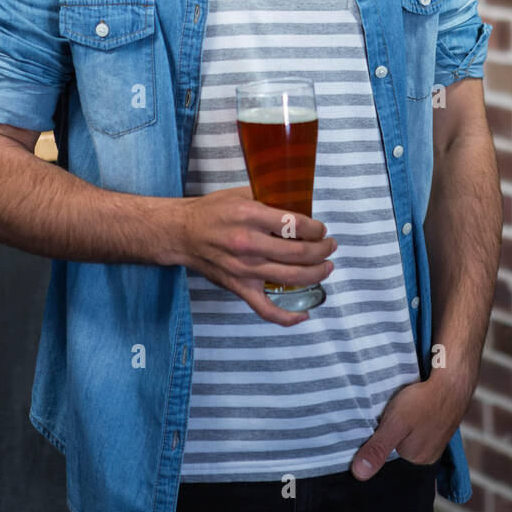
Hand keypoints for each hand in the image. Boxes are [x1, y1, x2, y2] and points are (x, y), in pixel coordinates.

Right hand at [174, 186, 336, 326]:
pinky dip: (287, 316)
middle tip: (330, 246)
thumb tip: (299, 204)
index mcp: (250, 216)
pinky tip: (304, 313)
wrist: (182, 234)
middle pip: (298, 252)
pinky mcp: (239, 287)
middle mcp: (248, 244)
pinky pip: (265, 309)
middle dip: (322, 250)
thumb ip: (269, 198)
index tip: (321, 229)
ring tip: (326, 267)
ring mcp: (244, 269)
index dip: (316, 228)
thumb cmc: (211, 212)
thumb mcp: (241, 194)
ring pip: (291, 277)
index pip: (295, 224)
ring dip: (316, 274)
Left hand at [351, 365, 475, 478]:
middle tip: (386, 415)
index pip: (386, 457)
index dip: (377, 441)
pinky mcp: (438, 427)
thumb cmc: (424, 402)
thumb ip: (378, 449)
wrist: (452, 382)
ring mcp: (436, 441)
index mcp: (416, 459)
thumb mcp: (395, 424)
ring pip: (408, 437)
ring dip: (401, 426)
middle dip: (389, 434)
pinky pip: (419, 429)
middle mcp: (428, 455)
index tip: (373, 426)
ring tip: (399, 410)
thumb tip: (359, 474)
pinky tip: (411, 408)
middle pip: (398, 448)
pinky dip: (412, 420)